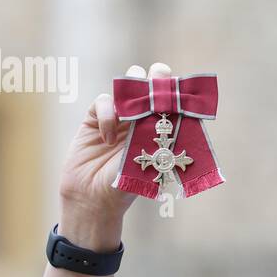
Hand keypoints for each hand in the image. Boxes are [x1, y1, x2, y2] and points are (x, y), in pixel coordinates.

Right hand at [57, 62, 170, 243]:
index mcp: (163, 127)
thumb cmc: (129, 185)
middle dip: (159, 77)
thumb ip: (162, 137)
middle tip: (160, 79)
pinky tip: (108, 138)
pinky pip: (104, 101)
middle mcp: (144, 117)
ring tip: (137, 99)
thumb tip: (180, 116)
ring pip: (130, 83)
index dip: (179, 91)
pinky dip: (107, 114)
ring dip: (135, 85)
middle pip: (154, 82)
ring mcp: (120, 115)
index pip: (175, 99)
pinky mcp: (96, 117)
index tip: (181, 92)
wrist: (94, 199)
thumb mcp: (153, 161)